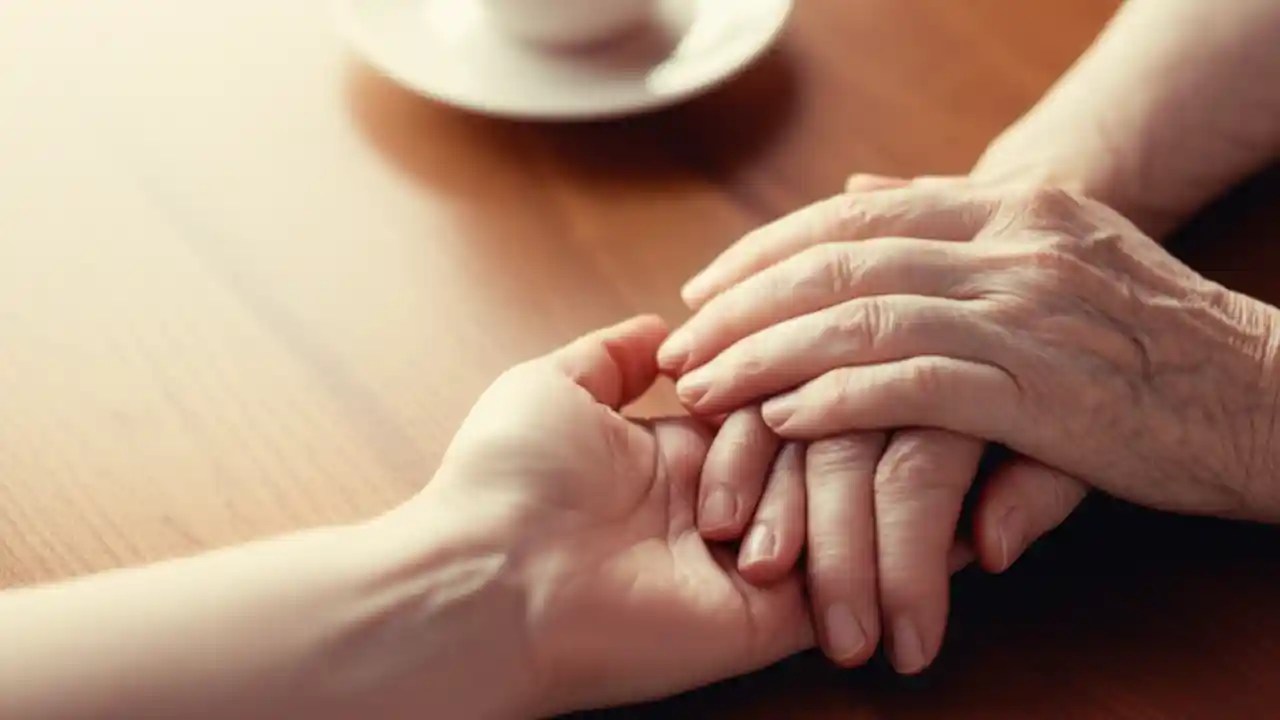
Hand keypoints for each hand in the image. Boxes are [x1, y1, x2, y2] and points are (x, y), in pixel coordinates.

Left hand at [400, 316, 810, 715]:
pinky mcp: (773, 618)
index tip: (726, 396)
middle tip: (707, 491)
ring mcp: (755, 559)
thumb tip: (658, 325)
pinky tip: (771, 548)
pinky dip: (835, 547)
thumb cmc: (508, 480)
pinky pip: (844, 571)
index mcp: (681, 448)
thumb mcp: (554, 387)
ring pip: (841, 491)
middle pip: (816, 433)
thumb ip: (612, 357)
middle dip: (771, 447)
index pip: (772, 391)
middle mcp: (730, 497)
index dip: (768, 381)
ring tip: (716, 532)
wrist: (496, 578)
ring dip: (790, 498)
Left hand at [663, 181, 1279, 521]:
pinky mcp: (1045, 391)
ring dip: (768, 355)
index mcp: (1007, 205)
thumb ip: (949, 218)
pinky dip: (841, 399)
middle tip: (681, 344)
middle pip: (840, 261)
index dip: (763, 252)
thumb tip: (858, 194)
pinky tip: (785, 418)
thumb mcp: (1054, 247)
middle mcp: (1009, 245)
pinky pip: (918, 386)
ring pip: (864, 319)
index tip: (701, 289)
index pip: (851, 218)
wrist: (1265, 393)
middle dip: (743, 303)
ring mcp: (1027, 313)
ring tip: (706, 389)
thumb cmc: (1150, 333)